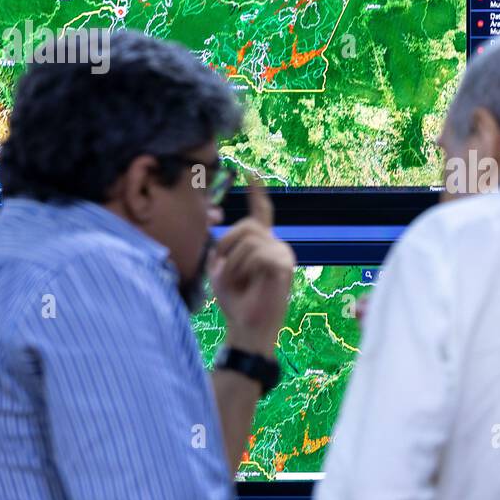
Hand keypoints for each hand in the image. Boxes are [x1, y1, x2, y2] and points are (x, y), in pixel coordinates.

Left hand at [208, 183, 294, 355]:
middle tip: (223, 270)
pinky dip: (244, 270)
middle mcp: (276, 244)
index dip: (257, 192)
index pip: (261, 213)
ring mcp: (283, 254)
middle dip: (227, 246)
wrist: (246, 327)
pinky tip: (250, 283)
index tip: (251, 171)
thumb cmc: (234, 301)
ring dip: (233, 263)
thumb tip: (215, 219)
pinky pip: (257, 254)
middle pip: (246, 226)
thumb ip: (220, 246)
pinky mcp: (284, 265)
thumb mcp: (220, 268)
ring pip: (248, 240)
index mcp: (262, 244)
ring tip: (237, 282)